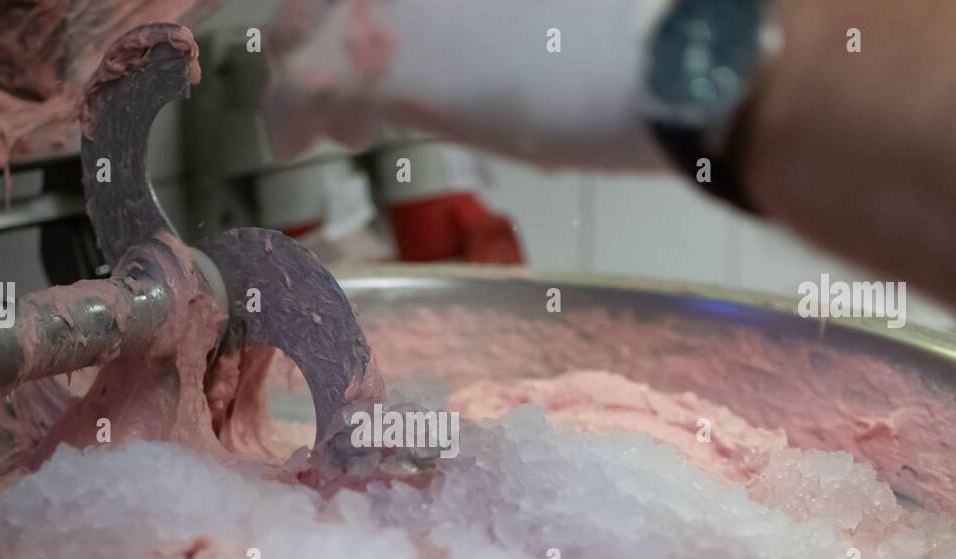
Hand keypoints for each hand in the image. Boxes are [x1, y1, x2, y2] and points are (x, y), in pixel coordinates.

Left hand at [264, 0, 669, 168]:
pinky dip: (291, 121)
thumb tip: (476, 28)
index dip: (360, 6)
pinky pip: (296, 90)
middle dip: (321, 25)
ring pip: (295, 25)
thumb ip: (497, 4)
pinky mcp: (361, 59)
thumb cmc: (641, 15)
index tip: (382, 30)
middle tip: (351, 79)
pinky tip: (297, 146)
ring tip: (346, 126)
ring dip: (310, 72)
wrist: (664, 47)